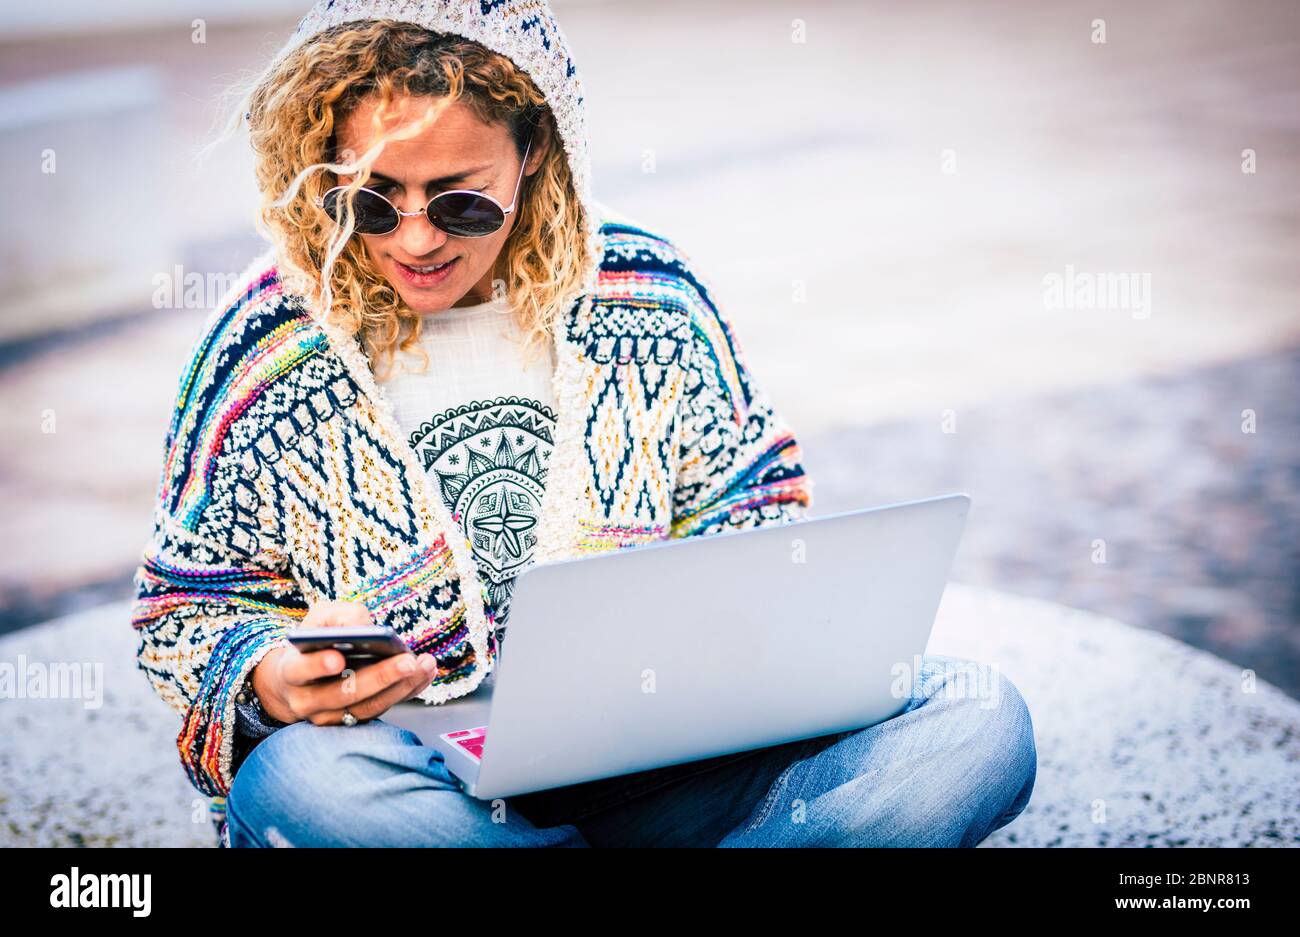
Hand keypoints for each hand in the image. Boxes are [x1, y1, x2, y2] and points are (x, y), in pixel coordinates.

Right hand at [251, 599, 437, 725]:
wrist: (300, 680)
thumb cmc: (315, 642)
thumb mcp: (319, 619)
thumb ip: (339, 617)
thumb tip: (364, 626)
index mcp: (291, 672)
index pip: (300, 671)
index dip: (317, 666)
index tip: (337, 658)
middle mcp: (307, 701)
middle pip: (343, 693)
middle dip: (378, 677)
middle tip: (407, 662)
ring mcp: (330, 717)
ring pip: (367, 707)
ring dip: (400, 687)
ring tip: (424, 664)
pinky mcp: (353, 722)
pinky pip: (382, 710)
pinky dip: (406, 691)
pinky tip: (425, 672)